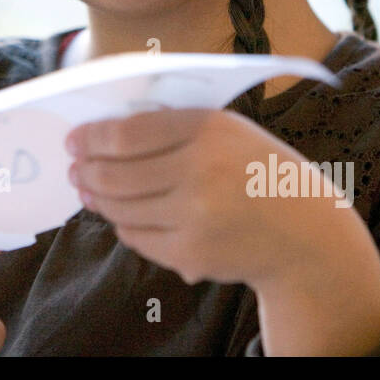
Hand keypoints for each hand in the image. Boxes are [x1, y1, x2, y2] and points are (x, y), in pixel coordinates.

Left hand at [65, 107, 347, 288]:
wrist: (305, 233)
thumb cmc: (256, 172)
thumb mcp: (228, 132)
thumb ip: (173, 128)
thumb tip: (103, 135)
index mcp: (209, 127)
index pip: (128, 132)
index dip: (92, 137)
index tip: (74, 139)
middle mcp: (201, 169)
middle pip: (116, 172)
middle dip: (86, 170)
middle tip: (75, 168)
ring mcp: (195, 215)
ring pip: (121, 206)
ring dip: (98, 198)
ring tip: (89, 189)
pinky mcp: (191, 252)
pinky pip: (137, 237)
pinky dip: (124, 225)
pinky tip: (121, 216)